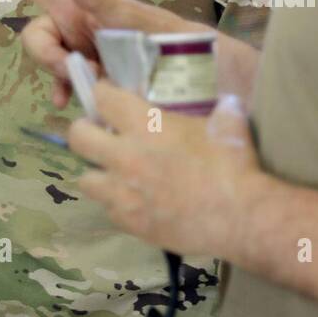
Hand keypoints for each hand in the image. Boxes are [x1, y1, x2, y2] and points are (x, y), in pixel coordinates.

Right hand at [0, 0, 207, 108]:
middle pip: (38, 34)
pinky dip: (67, 92)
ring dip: (57, 76)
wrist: (215, 86)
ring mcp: (91, 56)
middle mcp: (86, 28)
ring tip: (80, 90)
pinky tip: (73, 105)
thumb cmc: (187, 43)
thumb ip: (107, 3)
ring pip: (52, 63)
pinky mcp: (101, 82)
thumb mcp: (148, 23)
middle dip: (43, 52)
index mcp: (91, 6)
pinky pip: (69, 86)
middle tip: (69, 69)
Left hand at [69, 83, 264, 262]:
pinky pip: (108, 210)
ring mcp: (123, 193)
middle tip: (102, 135)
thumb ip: (221, 109)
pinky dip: (117, 203)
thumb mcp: (229, 124)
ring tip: (116, 173)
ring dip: (98, 172)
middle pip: (77, 137)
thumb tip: (228, 102)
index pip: (102, 98)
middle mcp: (124, 156)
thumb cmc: (233, 166)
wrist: (239, 217)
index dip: (102, 93)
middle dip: (86, 132)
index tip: (108, 96)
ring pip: (85, 179)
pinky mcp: (129, 222)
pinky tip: (136, 201)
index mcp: (145, 125)